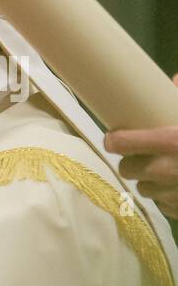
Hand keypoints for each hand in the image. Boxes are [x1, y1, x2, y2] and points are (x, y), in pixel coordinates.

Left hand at [104, 73, 177, 217]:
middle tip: (139, 154)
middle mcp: (167, 170)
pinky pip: (164, 205)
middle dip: (132, 161)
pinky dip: (168, 196)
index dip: (115, 140)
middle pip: (127, 169)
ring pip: (144, 189)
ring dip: (149, 180)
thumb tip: (175, 80)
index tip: (114, 137)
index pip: (122, 143)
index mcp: (171, 142)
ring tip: (161, 170)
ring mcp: (174, 194)